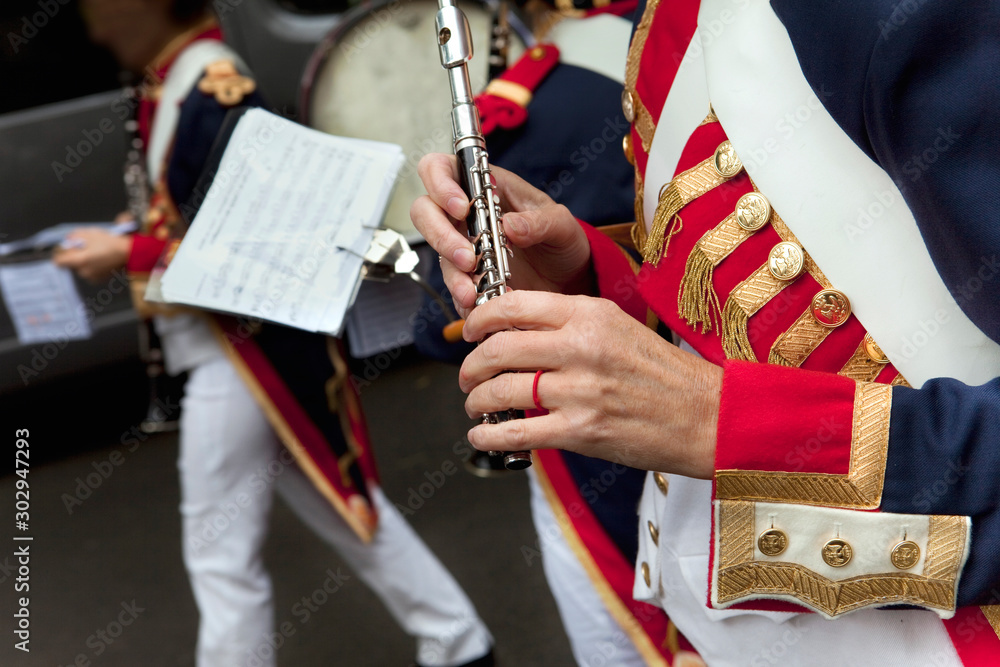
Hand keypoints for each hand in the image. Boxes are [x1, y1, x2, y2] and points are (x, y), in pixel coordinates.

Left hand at [53, 228, 130, 281]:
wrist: (128, 252)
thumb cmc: (108, 242)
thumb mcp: (88, 233)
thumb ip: (73, 236)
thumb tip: (68, 241)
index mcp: (79, 261)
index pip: (59, 262)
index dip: (60, 255)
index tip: (66, 250)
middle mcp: (83, 272)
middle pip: (72, 265)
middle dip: (76, 257)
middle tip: (86, 248)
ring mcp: (92, 277)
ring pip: (82, 269)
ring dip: (85, 262)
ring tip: (96, 254)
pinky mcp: (100, 280)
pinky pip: (91, 273)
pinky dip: (94, 267)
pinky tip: (102, 260)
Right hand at [410, 153, 593, 318]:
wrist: (569, 279)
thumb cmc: (561, 239)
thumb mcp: (561, 224)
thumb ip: (539, 221)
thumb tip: (511, 225)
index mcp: (483, 186)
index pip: (440, 169)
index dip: (440, 184)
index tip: (462, 209)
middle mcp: (465, 214)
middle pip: (425, 211)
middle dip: (440, 235)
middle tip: (468, 257)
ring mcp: (463, 246)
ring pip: (437, 253)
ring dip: (452, 273)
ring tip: (473, 291)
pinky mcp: (466, 277)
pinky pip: (453, 285)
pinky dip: (463, 296)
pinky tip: (480, 303)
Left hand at [458, 290, 721, 478]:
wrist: (706, 416)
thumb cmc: (665, 374)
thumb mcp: (619, 327)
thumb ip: (570, 323)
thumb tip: (515, 330)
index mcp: (590, 314)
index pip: (513, 306)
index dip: (479, 319)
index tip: (470, 330)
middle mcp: (581, 347)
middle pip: (498, 348)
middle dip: (471, 364)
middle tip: (467, 374)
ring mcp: (579, 390)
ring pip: (501, 389)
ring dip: (477, 399)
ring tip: (476, 404)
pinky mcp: (580, 431)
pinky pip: (516, 431)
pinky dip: (489, 434)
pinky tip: (482, 434)